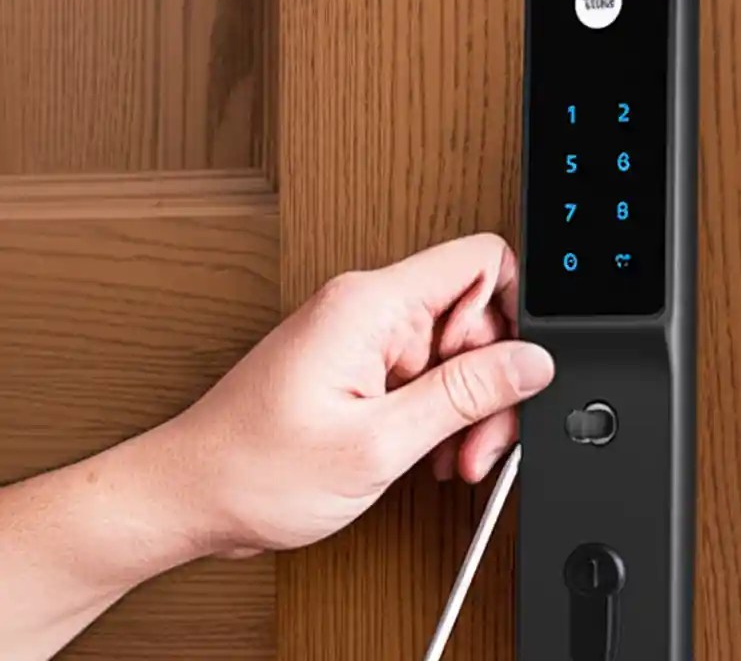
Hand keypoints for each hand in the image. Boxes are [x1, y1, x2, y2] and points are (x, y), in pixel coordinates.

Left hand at [143, 233, 553, 556]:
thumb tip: (531, 361)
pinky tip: (430, 455)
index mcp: (372, 305)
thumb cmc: (253, 470)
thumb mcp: (379, 442)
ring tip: (451, 458)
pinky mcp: (360, 369)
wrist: (190, 499)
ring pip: (456, 355)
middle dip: (491, 383)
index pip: (480, 260)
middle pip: (476, 317)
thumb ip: (465, 396)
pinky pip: (426, 377)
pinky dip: (439, 418)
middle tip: (477, 440)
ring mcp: (363, 339)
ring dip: (467, 411)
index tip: (507, 374)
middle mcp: (368, 310)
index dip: (511, 315)